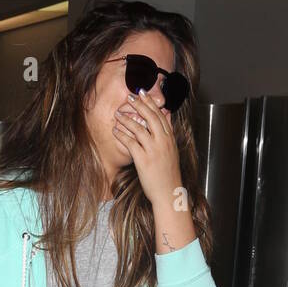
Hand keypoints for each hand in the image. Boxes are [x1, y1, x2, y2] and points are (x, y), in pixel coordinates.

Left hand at [112, 89, 181, 206]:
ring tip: (118, 113)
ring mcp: (153, 150)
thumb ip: (168, 133)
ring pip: (139, 129)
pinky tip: (115, 131)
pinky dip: (122, 135)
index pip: (160, 115)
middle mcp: (163, 142)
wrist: (169, 192)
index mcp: (170, 139)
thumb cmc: (168, 174)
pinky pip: (131, 143)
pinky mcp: (143, 160)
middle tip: (130, 96)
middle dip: (139, 105)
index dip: (151, 103)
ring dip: (127, 119)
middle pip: (151, 118)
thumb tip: (167, 116)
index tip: (143, 93)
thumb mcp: (172, 151)